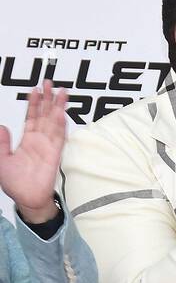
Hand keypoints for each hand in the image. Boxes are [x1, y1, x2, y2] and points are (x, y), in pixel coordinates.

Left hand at [0, 81, 66, 222]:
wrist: (26, 199)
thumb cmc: (15, 183)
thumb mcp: (1, 159)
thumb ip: (1, 143)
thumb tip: (2, 127)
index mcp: (27, 141)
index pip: (31, 117)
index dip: (34, 103)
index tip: (36, 90)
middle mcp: (39, 141)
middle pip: (45, 115)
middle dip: (48, 99)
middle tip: (51, 84)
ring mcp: (48, 147)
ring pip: (54, 122)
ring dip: (58, 107)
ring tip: (62, 92)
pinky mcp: (54, 155)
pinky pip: (58, 137)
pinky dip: (61, 125)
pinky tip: (62, 114)